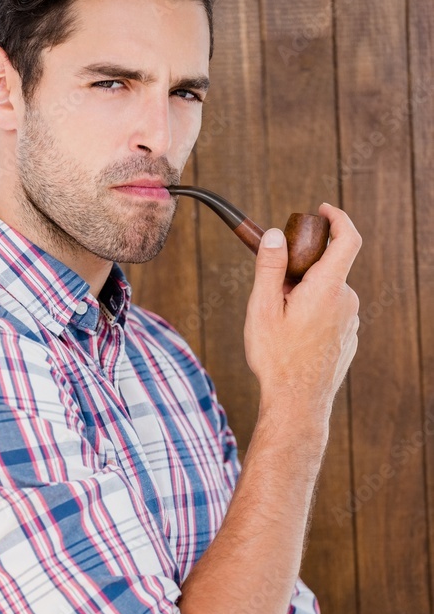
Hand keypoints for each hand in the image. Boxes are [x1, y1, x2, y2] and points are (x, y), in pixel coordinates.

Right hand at [244, 202, 360, 422]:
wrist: (297, 403)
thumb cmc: (277, 357)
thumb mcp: (263, 308)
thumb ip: (271, 267)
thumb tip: (277, 234)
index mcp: (328, 288)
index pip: (347, 239)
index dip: (338, 218)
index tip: (322, 211)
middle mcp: (346, 301)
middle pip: (327, 268)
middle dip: (301, 270)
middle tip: (273, 291)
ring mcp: (350, 321)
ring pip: (328, 292)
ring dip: (305, 295)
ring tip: (280, 322)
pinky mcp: (348, 338)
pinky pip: (331, 313)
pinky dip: (313, 313)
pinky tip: (293, 338)